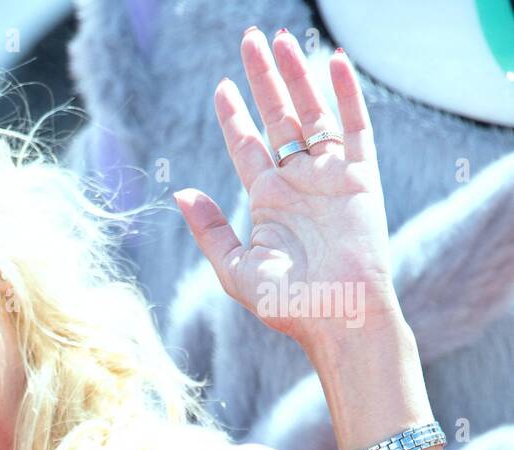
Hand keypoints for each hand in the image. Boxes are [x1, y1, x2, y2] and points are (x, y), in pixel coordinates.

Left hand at [174, 27, 404, 352]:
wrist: (336, 317)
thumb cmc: (286, 304)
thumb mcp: (234, 268)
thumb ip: (209, 230)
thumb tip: (180, 193)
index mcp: (267, 201)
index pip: (248, 146)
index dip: (235, 116)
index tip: (221, 87)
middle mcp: (298, 183)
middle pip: (279, 118)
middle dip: (265, 80)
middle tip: (251, 40)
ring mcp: (330, 177)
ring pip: (313, 114)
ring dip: (298, 77)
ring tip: (282, 40)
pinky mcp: (361, 179)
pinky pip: (356, 128)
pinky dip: (346, 96)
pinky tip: (332, 64)